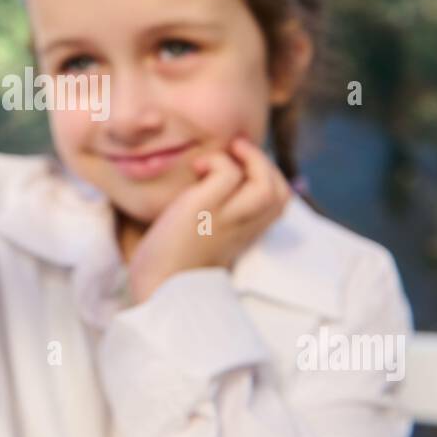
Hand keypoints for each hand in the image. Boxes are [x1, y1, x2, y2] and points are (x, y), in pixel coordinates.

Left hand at [127, 136, 291, 303]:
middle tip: (236, 150)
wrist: (155, 286)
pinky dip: (216, 161)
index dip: (270, 176)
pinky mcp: (205, 210)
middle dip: (264, 163)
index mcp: (245, 234)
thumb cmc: (170, 260)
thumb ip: (216, 212)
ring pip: (265, 185)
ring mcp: (227, 219)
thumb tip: (208, 177)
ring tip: (224, 153)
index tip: (242, 165)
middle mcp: (243, 228)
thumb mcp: (203, 232)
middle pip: (280, 192)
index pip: (280, 202)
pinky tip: (197, 168)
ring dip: (249, 159)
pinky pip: (227, 174)